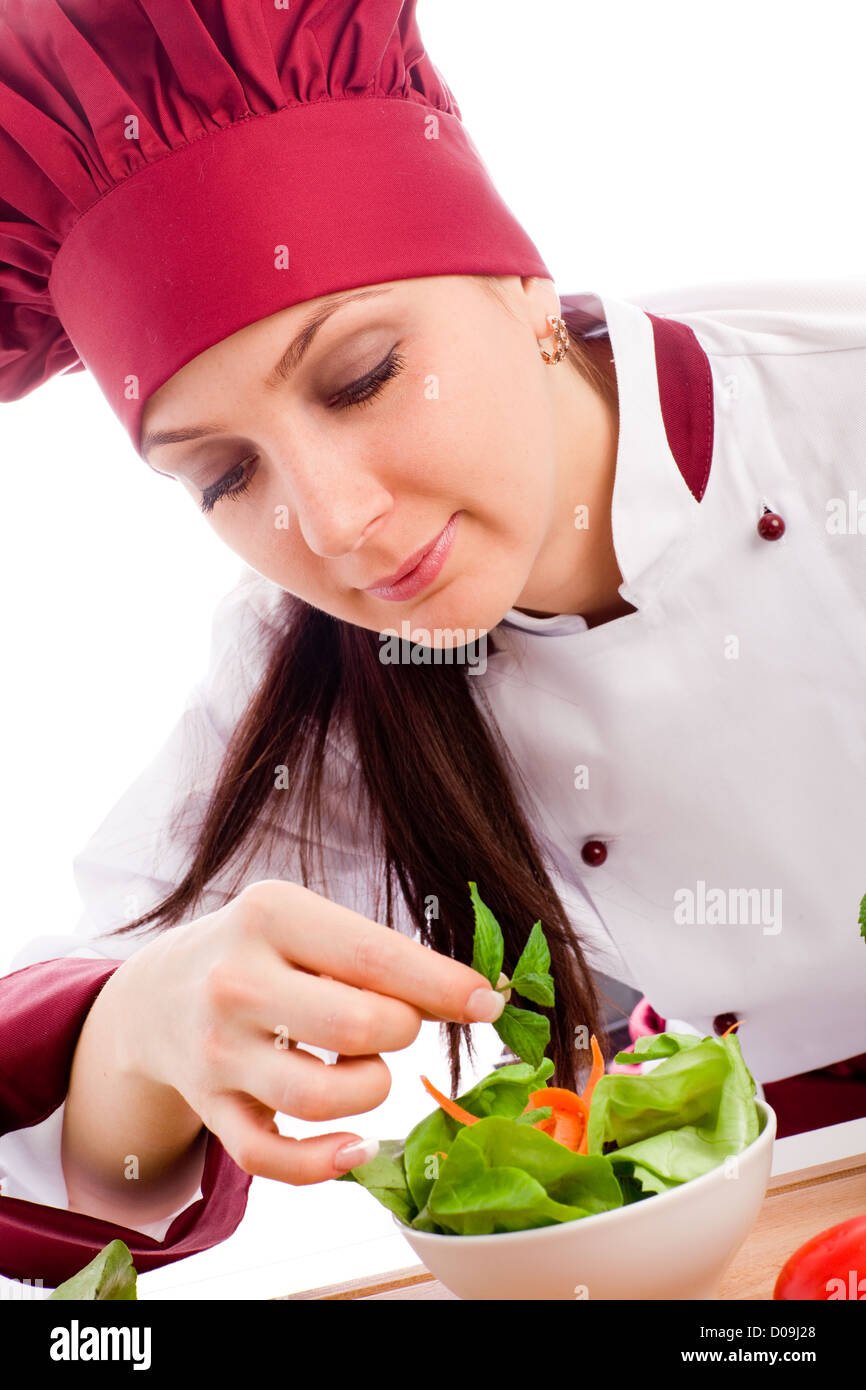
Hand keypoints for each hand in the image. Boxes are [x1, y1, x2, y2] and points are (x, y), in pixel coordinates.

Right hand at [113, 879, 503, 1186]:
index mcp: (269, 915)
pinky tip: (358, 1145)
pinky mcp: (210, 1108)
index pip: (374, 956)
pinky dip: (326, 1162)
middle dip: (400, 1031)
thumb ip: (382, 958)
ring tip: (361, 1065)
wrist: (159, 995)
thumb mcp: (309, 925)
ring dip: (371, 1088)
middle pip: (357, 1027)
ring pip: (322, 1098)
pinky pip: (272, 1158)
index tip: (490, 1001)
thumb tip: (477, 1000)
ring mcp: (217, 1051)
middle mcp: (236, 981)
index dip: (444, 986)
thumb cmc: (262, 953)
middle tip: (392, 1023)